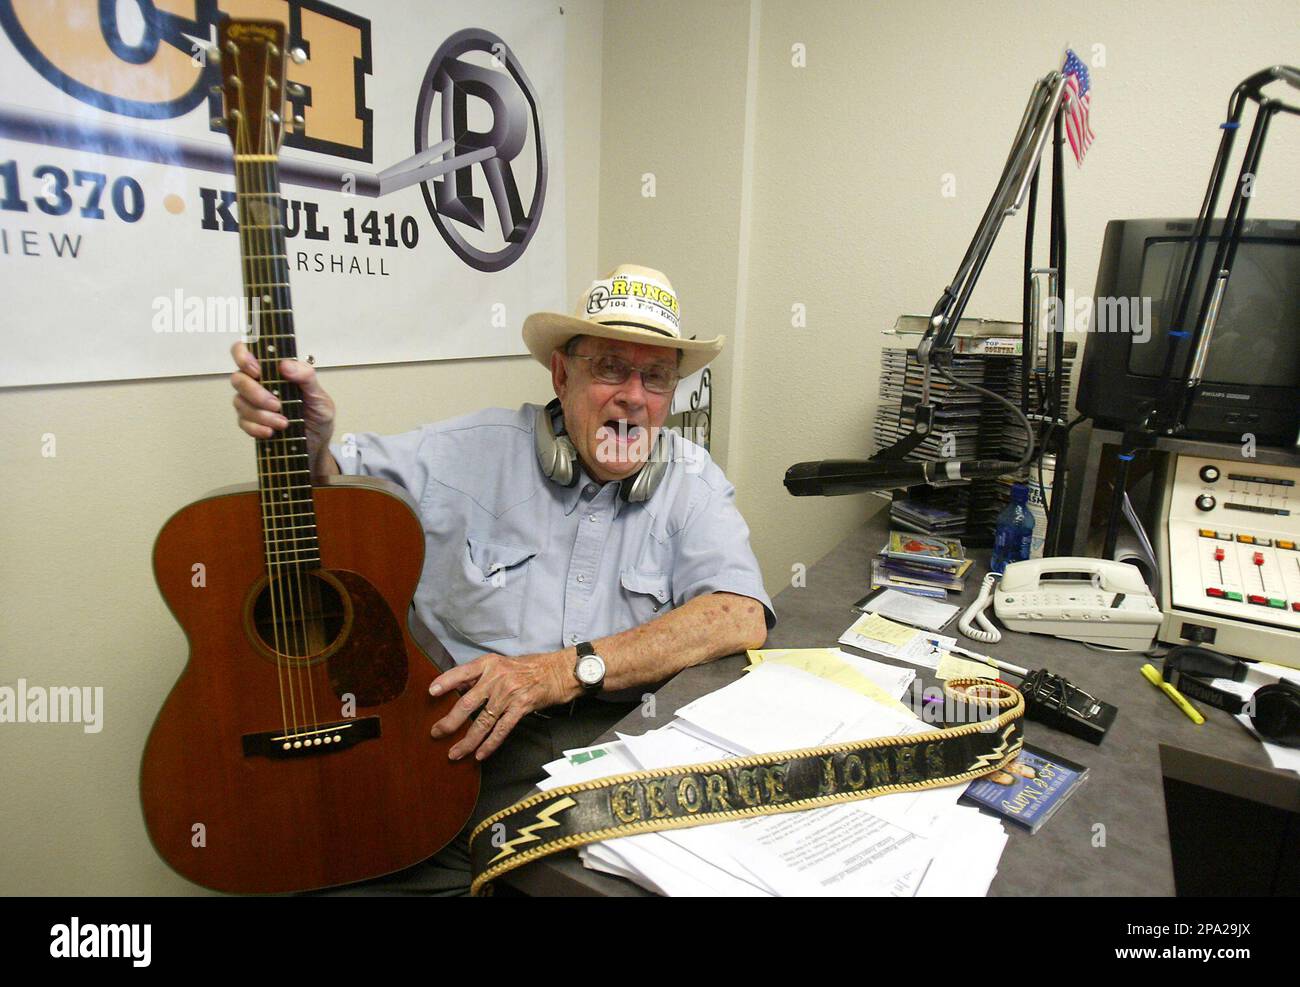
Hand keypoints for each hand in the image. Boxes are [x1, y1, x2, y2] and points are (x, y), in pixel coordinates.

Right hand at [229, 340, 335, 470]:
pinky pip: (243, 422)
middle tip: (277, 404)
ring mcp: (251, 403)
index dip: (243, 356)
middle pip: (238, 379)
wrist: (317, 441)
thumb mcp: (319, 394)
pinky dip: (257, 428)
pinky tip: (271, 431)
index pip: (245, 351)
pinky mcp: (250, 422)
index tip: (257, 371)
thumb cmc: (317, 413)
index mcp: (272, 370)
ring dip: (262, 415)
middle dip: (255, 393)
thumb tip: (285, 365)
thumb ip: (305, 376)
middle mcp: (258, 383)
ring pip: (240, 402)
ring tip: (284, 422)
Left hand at [428, 651, 574, 760]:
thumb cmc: (530, 668)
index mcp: (489, 664)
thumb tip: (458, 689)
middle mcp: (497, 678)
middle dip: (450, 722)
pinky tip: (480, 754)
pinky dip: (489, 744)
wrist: (559, 671)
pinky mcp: (521, 708)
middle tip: (436, 733)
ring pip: (483, 722)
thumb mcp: (502, 664)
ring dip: (467, 740)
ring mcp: (509, 694)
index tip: (430, 693)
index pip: (462, 673)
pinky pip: (501, 730)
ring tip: (455, 753)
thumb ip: (481, 675)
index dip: (445, 682)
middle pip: (467, 703)